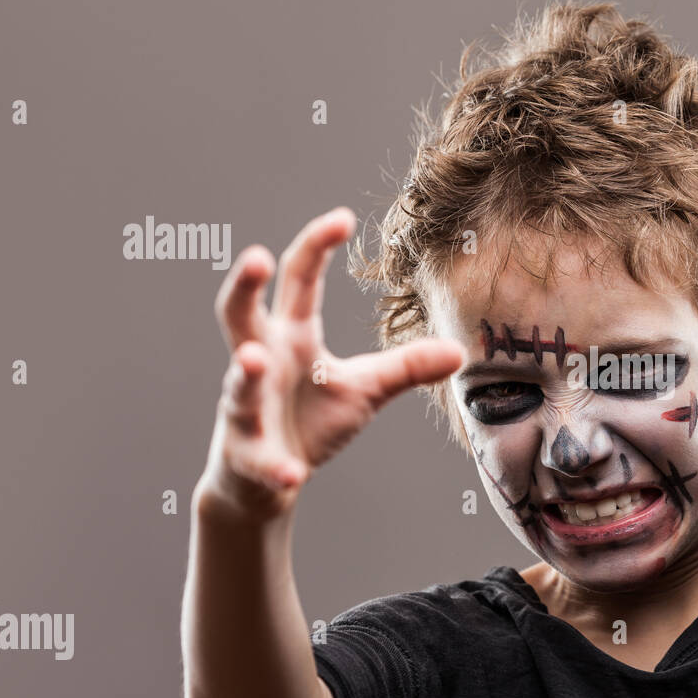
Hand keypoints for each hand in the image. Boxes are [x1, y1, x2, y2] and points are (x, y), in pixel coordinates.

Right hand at [198, 207, 465, 519]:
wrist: (266, 480)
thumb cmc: (311, 420)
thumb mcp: (365, 389)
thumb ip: (406, 368)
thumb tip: (460, 351)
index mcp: (293, 338)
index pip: (299, 282)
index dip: (317, 247)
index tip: (343, 217)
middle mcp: (262, 362)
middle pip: (240, 314)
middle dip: (244, 286)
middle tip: (257, 256)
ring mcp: (246, 408)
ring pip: (238, 383)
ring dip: (245, 371)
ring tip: (255, 359)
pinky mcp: (247, 455)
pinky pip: (261, 460)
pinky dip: (277, 467)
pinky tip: (293, 476)